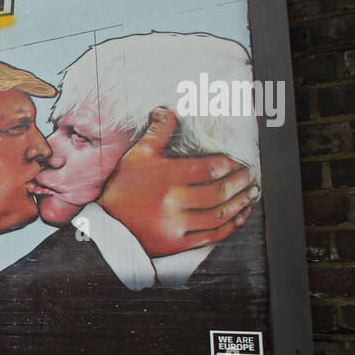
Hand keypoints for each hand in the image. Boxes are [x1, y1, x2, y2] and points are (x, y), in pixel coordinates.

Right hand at [99, 108, 258, 256]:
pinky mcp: (176, 243)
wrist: (104, 223)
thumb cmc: (122, 185)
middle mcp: (173, 201)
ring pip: (219, 214)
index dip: (230, 164)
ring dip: (240, 204)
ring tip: (250, 194)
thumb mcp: (137, 155)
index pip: (211, 168)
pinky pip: (211, 236)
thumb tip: (167, 110)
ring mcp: (175, 225)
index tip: (238, 162)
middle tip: (250, 177)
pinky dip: (231, 226)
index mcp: (167, 177)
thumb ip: (157, 133)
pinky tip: (240, 216)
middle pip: (219, 192)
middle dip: (240, 183)